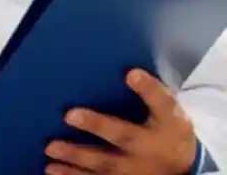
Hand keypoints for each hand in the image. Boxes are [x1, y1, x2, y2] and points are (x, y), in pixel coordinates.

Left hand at [44, 69, 196, 174]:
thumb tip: (128, 70)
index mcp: (166, 125)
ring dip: (76, 156)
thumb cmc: (168, 132)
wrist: (183, 171)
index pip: (162, 103)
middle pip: (123, 136)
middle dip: (97, 125)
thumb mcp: (169, 113)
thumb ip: (151, 92)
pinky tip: (52, 168)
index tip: (131, 74)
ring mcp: (134, 170)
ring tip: (51, 147)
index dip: (148, 88)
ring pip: (104, 163)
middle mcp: (149, 148)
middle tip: (70, 114)